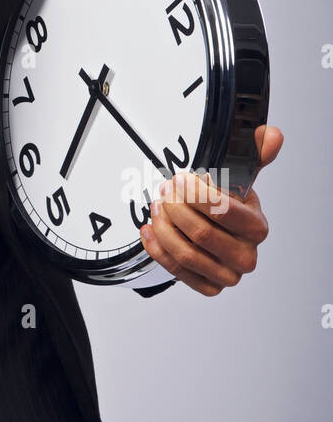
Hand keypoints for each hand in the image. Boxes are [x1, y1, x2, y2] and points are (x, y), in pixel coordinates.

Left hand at [139, 125, 282, 295]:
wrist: (218, 229)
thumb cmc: (226, 203)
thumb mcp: (239, 176)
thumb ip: (254, 153)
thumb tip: (271, 135)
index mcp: (257, 227)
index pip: (224, 212)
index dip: (195, 195)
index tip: (179, 180)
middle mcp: (246, 255)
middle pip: (201, 234)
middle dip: (176, 208)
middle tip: (165, 192)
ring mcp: (228, 275)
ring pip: (186, 253)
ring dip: (164, 227)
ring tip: (157, 208)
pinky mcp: (209, 286)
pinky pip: (176, 270)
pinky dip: (157, 248)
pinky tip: (150, 229)